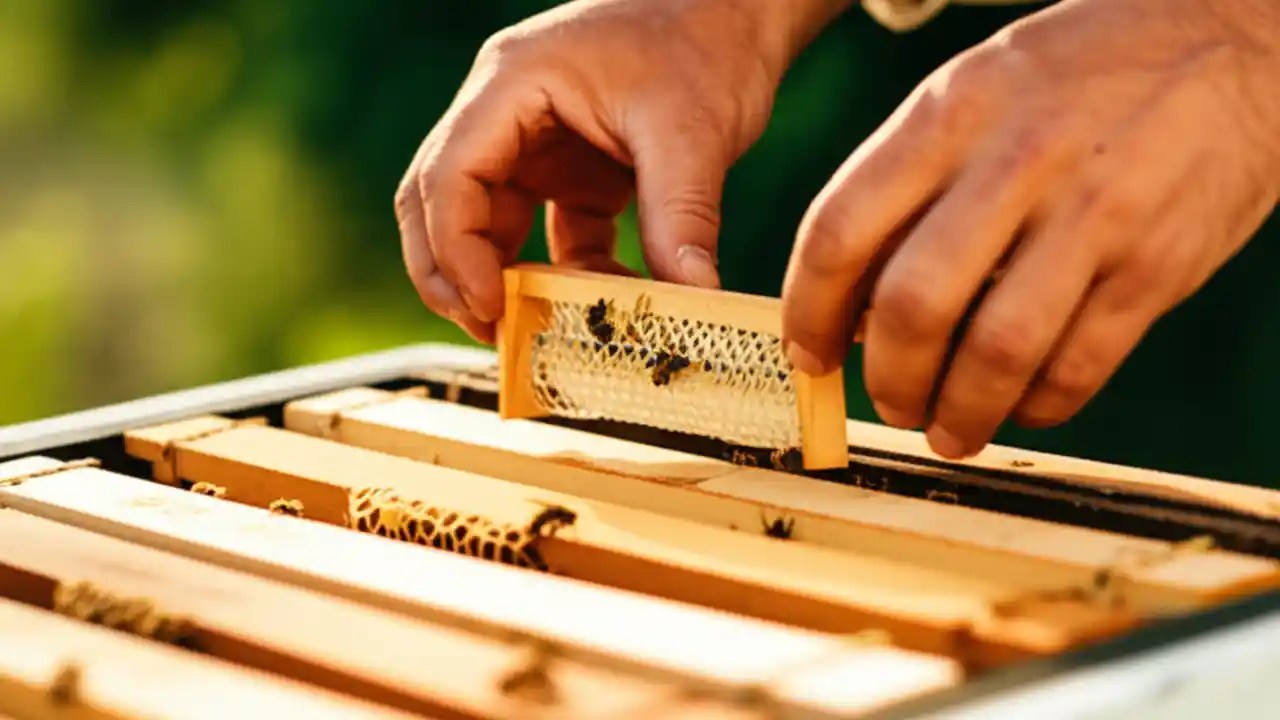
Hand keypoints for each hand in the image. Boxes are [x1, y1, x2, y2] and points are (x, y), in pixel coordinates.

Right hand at [396, 0, 850, 341]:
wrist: (739, 13)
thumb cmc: (707, 42)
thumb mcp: (693, 132)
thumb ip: (681, 218)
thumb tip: (691, 301)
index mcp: (514, 83)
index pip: (449, 174)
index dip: (455, 250)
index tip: (489, 308)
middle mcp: (508, 111)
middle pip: (439, 200)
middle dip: (451, 271)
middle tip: (485, 331)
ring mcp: (535, 140)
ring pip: (486, 220)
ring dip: (500, 277)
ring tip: (526, 333)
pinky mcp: (571, 167)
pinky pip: (547, 232)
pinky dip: (563, 272)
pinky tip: (599, 302)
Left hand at [782, 0, 1279, 457]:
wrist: (1232, 36)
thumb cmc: (1079, 74)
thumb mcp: (976, 92)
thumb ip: (910, 181)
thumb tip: (854, 303)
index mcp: (951, 112)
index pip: (842, 228)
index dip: (809, 311)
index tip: (808, 355)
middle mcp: (1017, 161)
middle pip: (914, 304)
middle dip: (888, 379)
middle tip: (891, 403)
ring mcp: (1093, 213)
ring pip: (997, 351)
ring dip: (960, 412)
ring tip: (950, 431)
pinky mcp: (1158, 264)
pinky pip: (1078, 366)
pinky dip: (1039, 407)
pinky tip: (1024, 405)